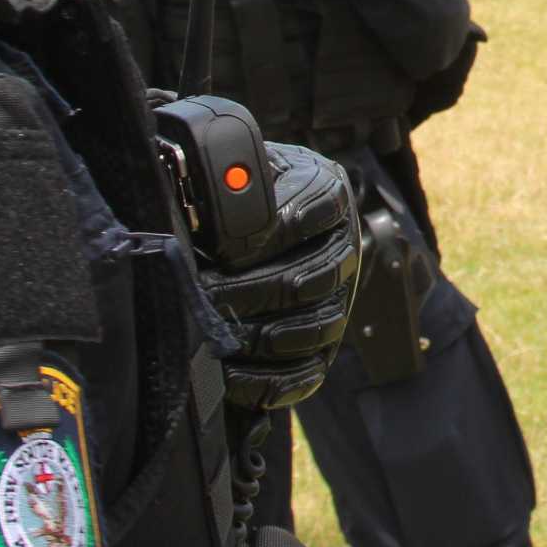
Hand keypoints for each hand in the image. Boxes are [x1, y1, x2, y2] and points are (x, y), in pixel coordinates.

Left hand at [199, 142, 361, 410]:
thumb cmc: (234, 192)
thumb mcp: (237, 167)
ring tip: (216, 332)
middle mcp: (343, 246)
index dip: (269, 232)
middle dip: (251, 290)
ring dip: (261, 334)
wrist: (240, 229)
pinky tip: (229, 376)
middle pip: (313, 277)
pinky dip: (270, 380)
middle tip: (204, 294)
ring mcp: (339, 298)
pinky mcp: (323, 345)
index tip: (223, 247)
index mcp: (327, 191)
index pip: (316, 209)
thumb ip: (229, 169)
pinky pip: (308, 371)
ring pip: (317, 324)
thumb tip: (210, 184)